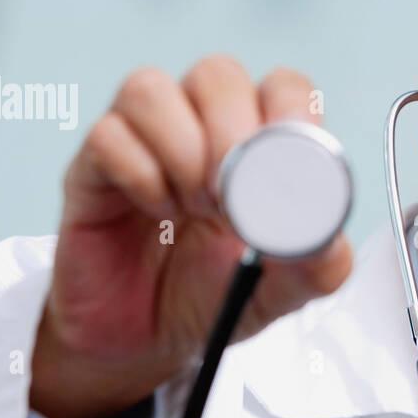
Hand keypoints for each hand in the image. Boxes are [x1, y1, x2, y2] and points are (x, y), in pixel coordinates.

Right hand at [30, 57, 352, 417]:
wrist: (148, 343)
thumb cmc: (214, 296)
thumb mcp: (284, 291)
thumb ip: (317, 263)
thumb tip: (324, 231)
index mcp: (258, 145)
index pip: (282, 86)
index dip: (290, 111)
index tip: (289, 165)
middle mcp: (200, 128)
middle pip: (216, 74)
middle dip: (231, 134)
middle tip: (233, 200)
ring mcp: (143, 141)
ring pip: (150, 88)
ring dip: (180, 149)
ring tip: (194, 208)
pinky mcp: (93, 167)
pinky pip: (106, 134)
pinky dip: (139, 174)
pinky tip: (156, 213)